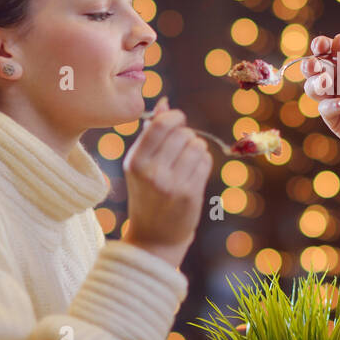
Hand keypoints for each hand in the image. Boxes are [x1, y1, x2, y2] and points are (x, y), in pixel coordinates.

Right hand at [121, 97, 211, 266]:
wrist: (154, 237)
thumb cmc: (148, 194)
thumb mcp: (141, 164)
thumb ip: (151, 133)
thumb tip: (165, 102)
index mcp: (134, 161)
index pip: (161, 124)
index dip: (175, 117)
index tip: (178, 120)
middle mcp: (150, 172)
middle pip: (182, 133)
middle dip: (187, 134)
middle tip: (182, 148)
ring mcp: (170, 184)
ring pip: (196, 146)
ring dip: (197, 149)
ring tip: (187, 163)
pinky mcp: (189, 194)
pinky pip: (205, 162)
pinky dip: (203, 163)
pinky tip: (194, 173)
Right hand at [301, 33, 339, 176]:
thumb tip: (332, 49)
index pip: (333, 52)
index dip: (323, 46)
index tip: (321, 45)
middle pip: (319, 69)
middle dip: (313, 65)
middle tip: (314, 66)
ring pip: (315, 89)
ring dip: (316, 84)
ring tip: (325, 83)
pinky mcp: (339, 123)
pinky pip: (325, 110)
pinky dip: (331, 105)